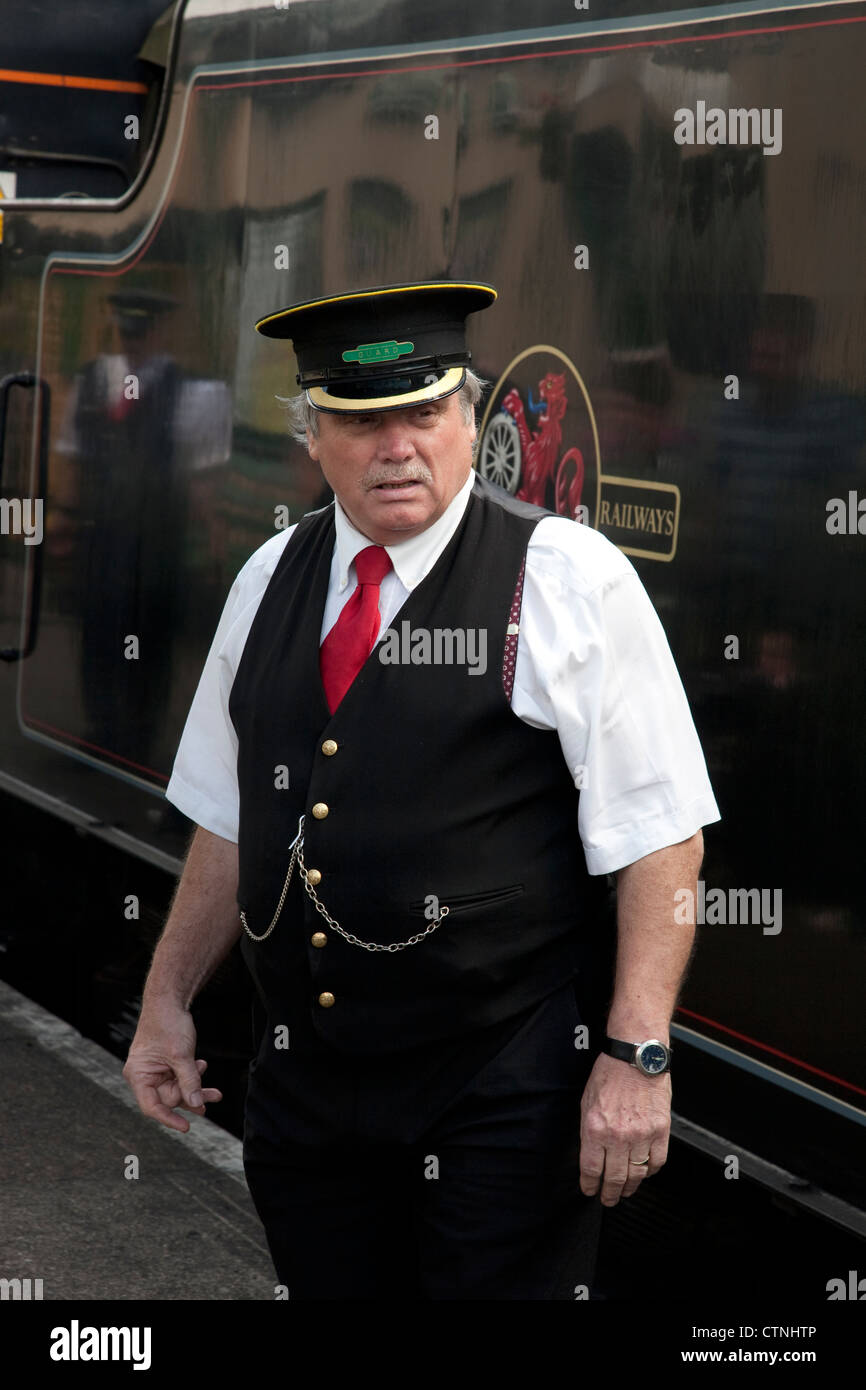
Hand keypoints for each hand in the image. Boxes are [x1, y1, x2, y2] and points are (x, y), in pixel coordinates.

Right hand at [122, 1003, 221, 1132]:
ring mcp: (155, 1070)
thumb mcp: (181, 1055)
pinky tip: (203, 1066)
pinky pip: (179, 1077)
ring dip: (195, 1087)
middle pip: (168, 1098)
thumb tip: (196, 1104)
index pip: (152, 1106)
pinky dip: (192, 1075)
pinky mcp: (165, 1064)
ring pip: (177, 1089)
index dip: (169, 1118)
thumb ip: (189, 1081)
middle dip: (190, 1097)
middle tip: (213, 1098)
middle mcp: (144, 1075)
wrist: (169, 1000)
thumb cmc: (168, 1024)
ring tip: (215, 1092)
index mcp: (138, 1075)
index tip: (186, 1127)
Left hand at [578, 1052, 670, 1204]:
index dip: (589, 1185)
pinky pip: (657, 1162)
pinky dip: (651, 1171)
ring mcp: (642, 1135)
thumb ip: (588, 1131)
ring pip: (637, 1174)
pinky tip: (645, 1173)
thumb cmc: (609, 1074)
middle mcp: (618, 1136)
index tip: (590, 1190)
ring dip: (630, 1187)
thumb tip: (591, 1156)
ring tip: (625, 1191)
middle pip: (614, 1178)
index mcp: (595, 1128)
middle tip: (608, 1199)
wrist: (636, 1056)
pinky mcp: (661, 1130)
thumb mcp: (587, 1102)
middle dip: (609, 1194)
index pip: (591, 1169)